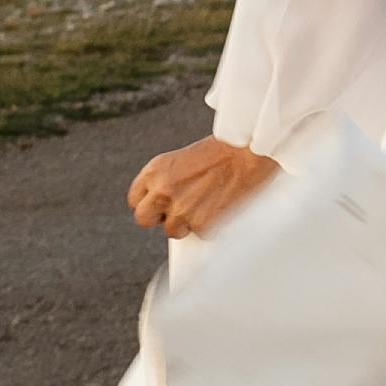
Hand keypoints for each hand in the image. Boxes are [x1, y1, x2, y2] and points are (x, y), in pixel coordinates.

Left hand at [130, 138, 280, 240]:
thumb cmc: (225, 150)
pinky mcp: (201, 224)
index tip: (161, 203)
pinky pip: (199, 234)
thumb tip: (164, 202)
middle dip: (159, 217)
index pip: (135, 199)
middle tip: (177, 210)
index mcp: (154, 170)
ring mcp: (181, 209)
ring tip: (206, 203)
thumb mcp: (183, 158)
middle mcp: (162, 190)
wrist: (250, 152)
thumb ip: (167, 180)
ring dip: (187, 223)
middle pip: (143, 219)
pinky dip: (210, 226)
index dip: (150, 202)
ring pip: (172, 231)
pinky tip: (220, 206)